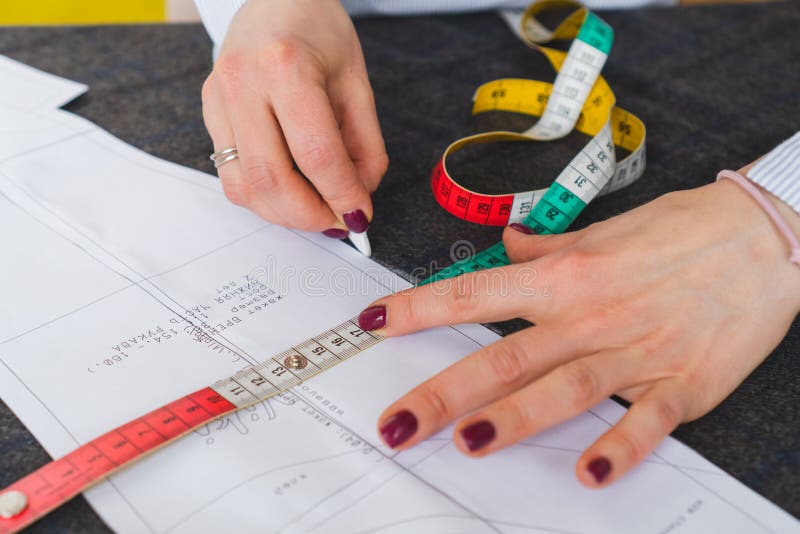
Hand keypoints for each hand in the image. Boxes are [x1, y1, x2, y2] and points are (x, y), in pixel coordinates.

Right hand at [201, 0, 387, 236]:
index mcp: (286, 66)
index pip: (316, 153)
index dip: (343, 195)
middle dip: (310, 215)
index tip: (361, 216)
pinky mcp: (207, 111)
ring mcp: (217, 98)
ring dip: (284, 214)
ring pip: (243, 186)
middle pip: (270, 178)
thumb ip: (364, 145)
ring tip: (316, 211)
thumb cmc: (319, 33)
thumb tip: (359, 198)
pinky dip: (263, 198)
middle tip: (339, 223)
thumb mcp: (357, 83)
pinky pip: (230, 175)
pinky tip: (289, 193)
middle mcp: (242, 83)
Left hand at [358, 174, 799, 486]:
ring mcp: (634, 350)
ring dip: (513, 419)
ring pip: (562, 387)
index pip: (474, 292)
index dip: (417, 309)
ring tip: (467, 444)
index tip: (371, 324)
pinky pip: (644, 420)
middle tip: (395, 424)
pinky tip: (587, 473)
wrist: (766, 236)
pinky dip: (618, 446)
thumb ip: (546, 249)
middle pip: (502, 355)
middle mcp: (589, 314)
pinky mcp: (682, 382)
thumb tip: (502, 243)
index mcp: (566, 277)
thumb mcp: (605, 231)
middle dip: (442, 392)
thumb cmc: (682, 231)